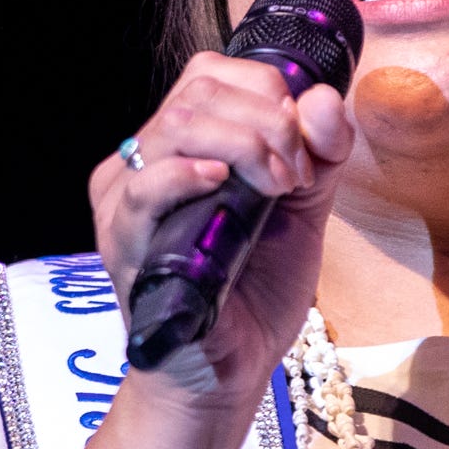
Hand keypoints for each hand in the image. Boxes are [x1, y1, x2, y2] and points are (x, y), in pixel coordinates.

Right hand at [88, 53, 355, 411]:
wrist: (228, 373)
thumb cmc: (255, 291)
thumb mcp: (303, 210)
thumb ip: (320, 154)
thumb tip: (326, 96)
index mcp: (181, 145)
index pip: (211, 75)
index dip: (268, 92)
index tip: (305, 145)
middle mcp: (145, 161)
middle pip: (198, 91)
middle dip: (268, 120)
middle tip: (298, 174)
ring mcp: (126, 200)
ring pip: (177, 126)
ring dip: (246, 145)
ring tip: (277, 189)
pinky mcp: (123, 243)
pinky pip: (144, 189)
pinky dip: (190, 174)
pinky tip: (225, 186)